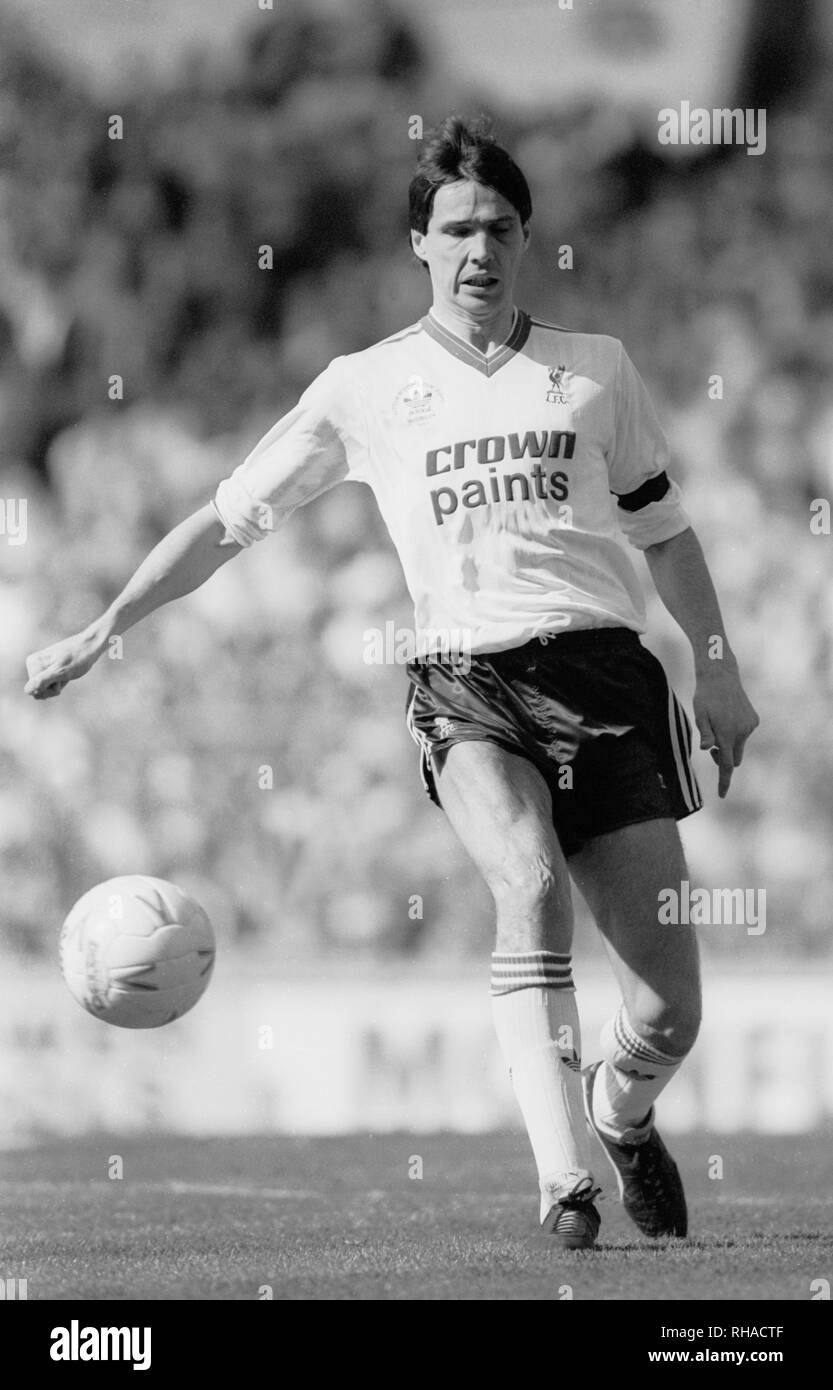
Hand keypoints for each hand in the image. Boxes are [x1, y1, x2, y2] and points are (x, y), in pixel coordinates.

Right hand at [25, 624, 107, 699]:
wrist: (90, 645)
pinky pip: (49, 685)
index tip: (61, 675)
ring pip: (44, 690)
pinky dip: (60, 683)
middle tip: (65, 674)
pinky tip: (66, 674)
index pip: (33, 690)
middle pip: (38, 691)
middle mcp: (33, 664)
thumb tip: (27, 690)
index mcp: (32, 663)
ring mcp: (40, 667)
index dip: (50, 688)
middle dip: (54, 688)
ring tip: (67, 673)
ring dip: (58, 685)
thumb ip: (43, 681)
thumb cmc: (78, 657)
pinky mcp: (47, 670)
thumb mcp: (62, 671)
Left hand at [693, 664, 758, 798]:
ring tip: (717, 724)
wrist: (722, 676)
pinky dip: (736, 733)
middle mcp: (742, 732)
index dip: (723, 781)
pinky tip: (727, 716)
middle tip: (711, 745)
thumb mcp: (699, 714)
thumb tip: (706, 748)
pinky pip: (744, 734)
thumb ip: (705, 732)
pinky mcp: (754, 720)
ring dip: (729, 743)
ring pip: (739, 746)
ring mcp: (750, 726)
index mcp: (727, 733)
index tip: (722, 795)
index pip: (725, 764)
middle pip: (733, 758)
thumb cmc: (705, 696)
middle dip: (722, 757)